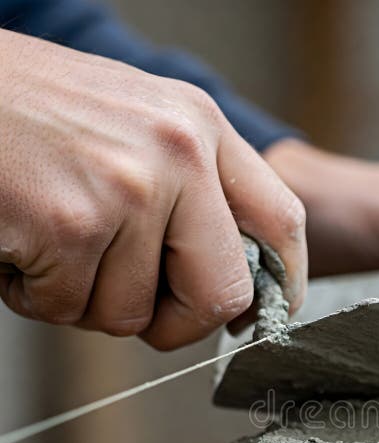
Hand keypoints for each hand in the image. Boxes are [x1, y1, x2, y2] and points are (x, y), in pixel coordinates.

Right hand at [0, 31, 306, 349]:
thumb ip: (190, 194)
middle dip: (180, 324)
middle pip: (222, 293)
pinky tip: (18, 243)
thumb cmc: (30, 111)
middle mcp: (176, 154)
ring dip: (86, 300)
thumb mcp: (136, 126)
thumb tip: (229, 280)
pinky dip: (36, 296)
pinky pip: (69, 310)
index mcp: (200, 128)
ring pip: (133, 313)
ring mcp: (125, 190)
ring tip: (51, 242)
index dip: (281, 283)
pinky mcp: (68, 226)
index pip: (281, 223)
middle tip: (145, 314)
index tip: (263, 315)